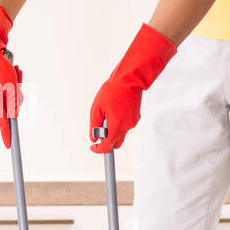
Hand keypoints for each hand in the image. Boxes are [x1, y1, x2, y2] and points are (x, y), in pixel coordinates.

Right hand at [0, 6, 23, 148]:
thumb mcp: (11, 86)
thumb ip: (14, 102)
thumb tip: (14, 115)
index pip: (3, 123)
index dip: (7, 135)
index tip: (9, 147)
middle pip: (11, 105)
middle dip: (18, 94)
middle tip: (17, 79)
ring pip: (11, 95)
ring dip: (16, 85)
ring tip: (14, 71)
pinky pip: (7, 87)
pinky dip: (12, 79)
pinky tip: (13, 69)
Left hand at [89, 23, 176, 152]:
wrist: (130, 79)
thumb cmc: (112, 91)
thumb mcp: (97, 108)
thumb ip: (94, 125)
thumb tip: (94, 138)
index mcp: (116, 125)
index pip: (108, 146)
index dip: (99, 150)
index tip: (93, 147)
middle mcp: (126, 126)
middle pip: (116, 143)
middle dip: (107, 141)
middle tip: (100, 130)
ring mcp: (133, 122)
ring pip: (121, 133)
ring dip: (113, 129)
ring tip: (108, 113)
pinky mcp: (136, 118)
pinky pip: (126, 125)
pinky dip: (119, 123)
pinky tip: (116, 110)